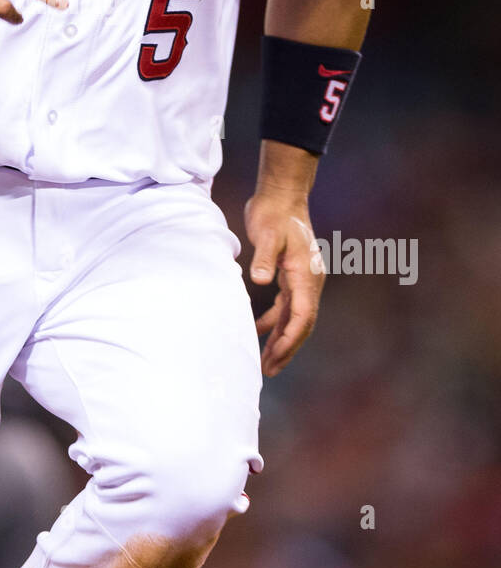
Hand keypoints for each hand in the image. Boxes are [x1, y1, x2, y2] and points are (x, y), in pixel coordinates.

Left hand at [244, 189, 325, 376]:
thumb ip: (264, 257)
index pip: (303, 316)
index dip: (290, 339)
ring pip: (293, 318)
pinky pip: (285, 306)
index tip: (275, 357)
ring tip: (265, 362)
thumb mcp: (267, 234)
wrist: (281, 196)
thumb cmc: (274, 214)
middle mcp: (309, 281)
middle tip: (268, 371)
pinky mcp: (290, 275)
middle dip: (286, 348)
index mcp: (306, 275)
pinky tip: (258, 330)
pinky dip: (273, 321)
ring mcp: (301, 279)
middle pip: (301, 323)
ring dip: (280, 339)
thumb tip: (260, 279)